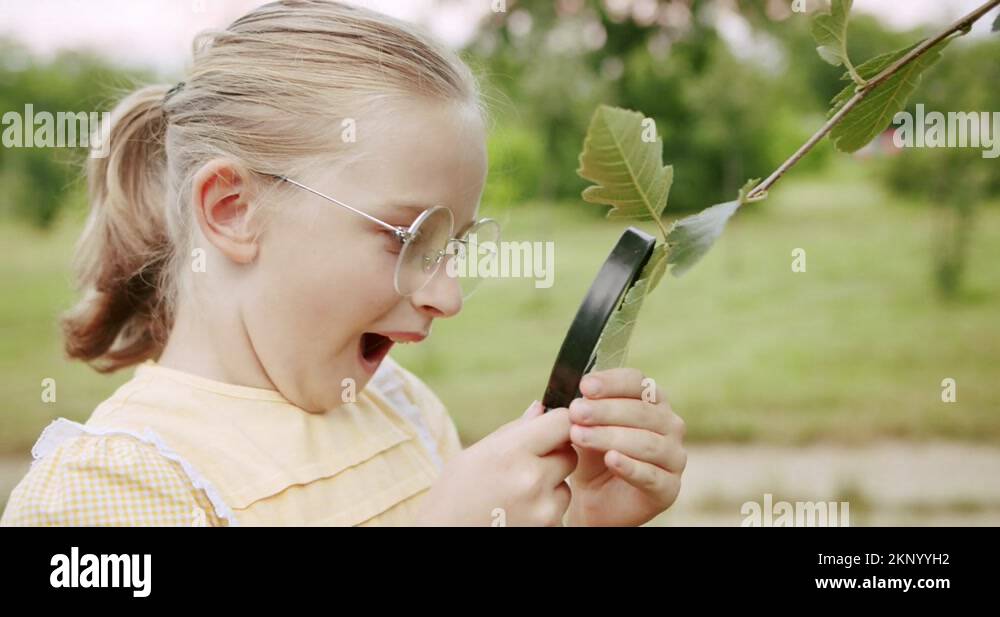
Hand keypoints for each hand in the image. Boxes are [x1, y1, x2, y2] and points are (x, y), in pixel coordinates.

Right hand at [416, 401, 575, 525]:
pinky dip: (545, 508)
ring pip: (566, 484)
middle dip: (555, 454)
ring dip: (551, 484)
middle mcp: (532, 479)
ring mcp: (543, 509)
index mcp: (510, 452)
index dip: (558, 422)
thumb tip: (541, 408)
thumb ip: (513, 430)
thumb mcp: (473, 455)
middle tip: (528, 463)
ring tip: (516, 493)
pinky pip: (559, 509)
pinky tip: (518, 511)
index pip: (562, 423)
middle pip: (570, 454)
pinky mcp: (549, 528)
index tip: (550, 428)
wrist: (445, 537)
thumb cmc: (452, 496)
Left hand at [563, 368, 685, 526]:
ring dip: (611, 436)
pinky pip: (652, 475)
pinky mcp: (669, 487)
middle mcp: (669, 425)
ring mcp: (674, 456)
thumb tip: (578, 397)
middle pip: (642, 411)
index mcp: (652, 402)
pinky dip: (631, 466)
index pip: (637, 383)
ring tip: (579, 436)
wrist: (595, 498)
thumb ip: (585, 410)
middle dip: (605, 410)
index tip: (585, 386)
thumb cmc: (593, 454)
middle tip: (575, 412)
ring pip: (647, 442)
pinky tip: (610, 460)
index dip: (612, 383)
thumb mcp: (585, 427)